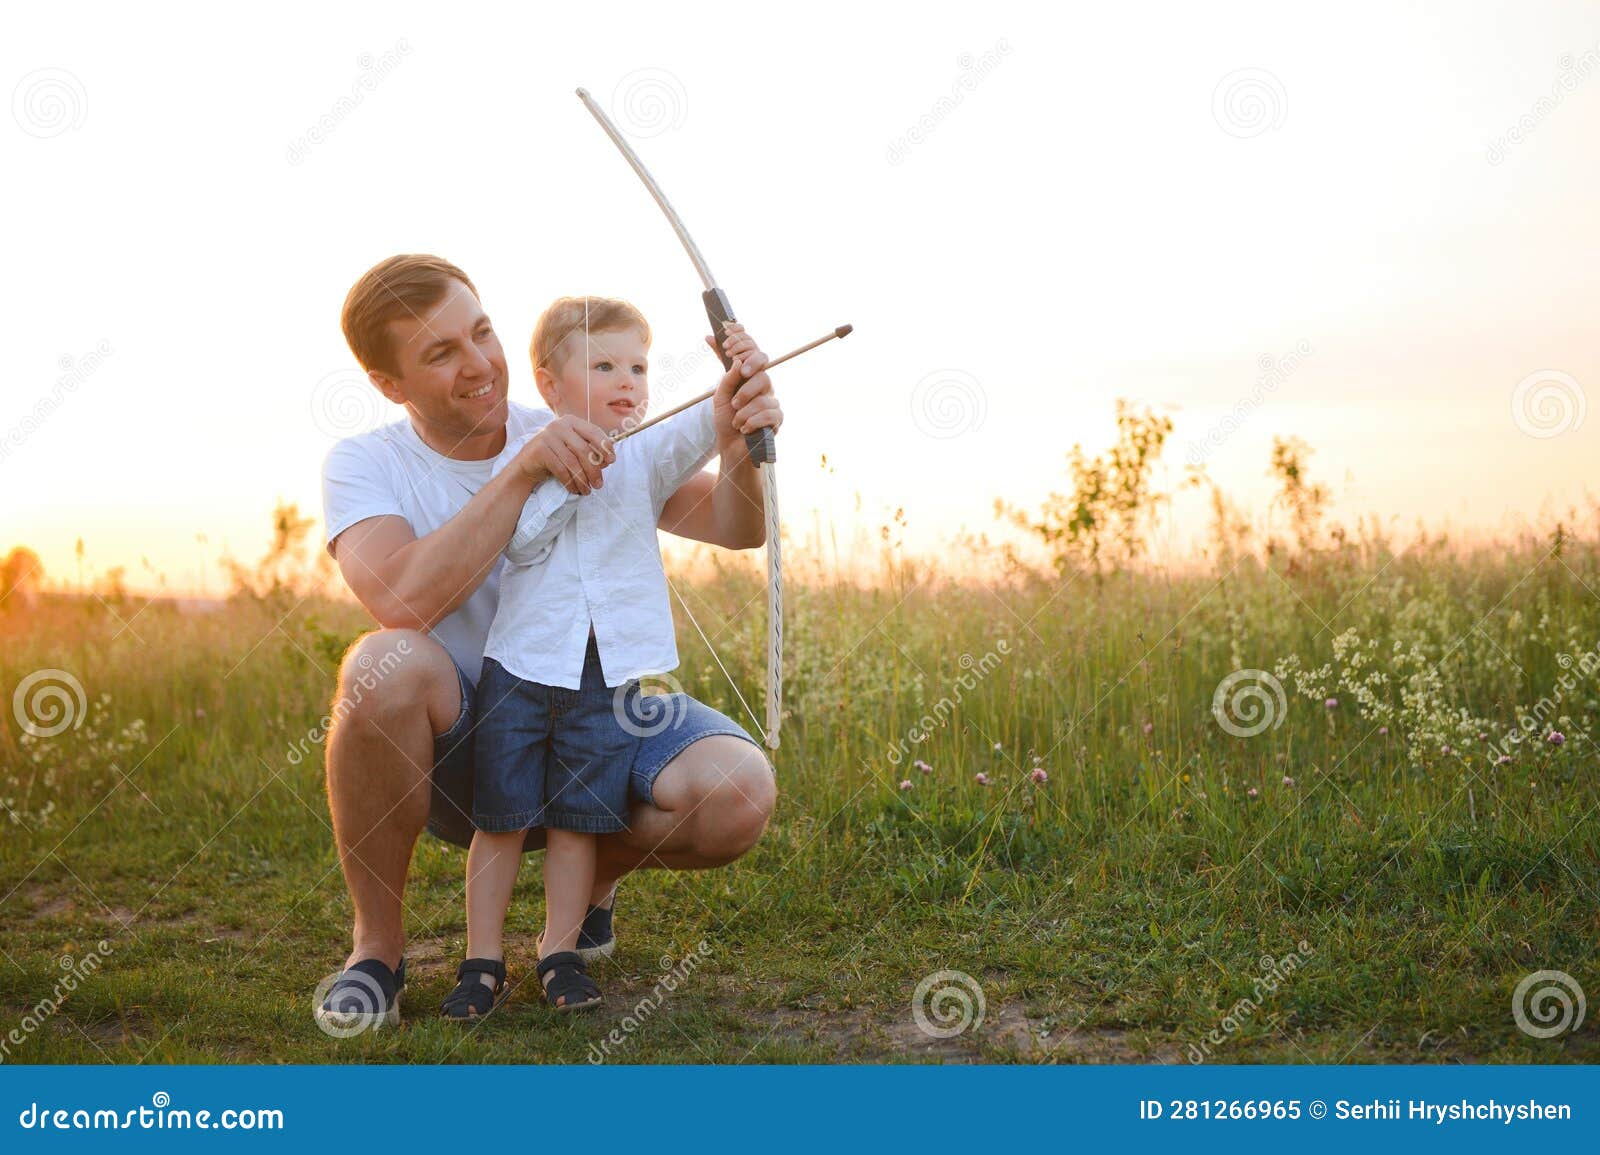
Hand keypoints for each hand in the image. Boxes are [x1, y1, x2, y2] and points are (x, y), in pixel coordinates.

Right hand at [516, 414, 614, 494]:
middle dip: (594, 470)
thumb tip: (607, 461)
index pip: (594, 431)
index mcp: (572, 421)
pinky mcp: (539, 448)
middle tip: (599, 485)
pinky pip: (560, 469)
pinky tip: (574, 489)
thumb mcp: (574, 451)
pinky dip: (570, 482)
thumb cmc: (556, 457)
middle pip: (584, 449)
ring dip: (582, 479)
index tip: (612, 461)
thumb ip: (590, 452)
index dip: (605, 446)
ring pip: (572, 461)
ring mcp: (548, 435)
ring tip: (587, 491)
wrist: (528, 465)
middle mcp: (560, 425)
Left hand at [708, 322, 783, 439]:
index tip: (727, 350)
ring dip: (745, 412)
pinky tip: (744, 428)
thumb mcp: (720, 397)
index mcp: (751, 377)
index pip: (756, 356)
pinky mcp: (777, 419)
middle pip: (763, 375)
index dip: (745, 348)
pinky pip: (769, 414)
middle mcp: (764, 387)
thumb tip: (737, 361)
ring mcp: (772, 402)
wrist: (730, 447)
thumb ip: (728, 378)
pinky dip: (752, 422)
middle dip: (746, 389)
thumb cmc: (726, 421)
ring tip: (736, 421)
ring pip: (764, 398)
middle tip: (734, 402)